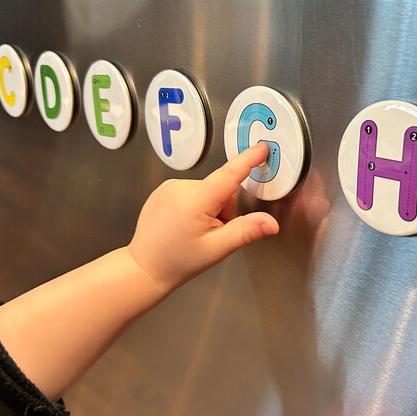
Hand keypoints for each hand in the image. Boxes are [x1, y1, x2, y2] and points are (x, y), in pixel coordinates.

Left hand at [127, 143, 279, 292]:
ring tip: (195, 230)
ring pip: (208, 191)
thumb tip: (270, 223)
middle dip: (224, 210)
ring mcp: (170, 187)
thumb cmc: (178, 260)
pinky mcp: (164, 189)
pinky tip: (185, 223)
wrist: (146, 267)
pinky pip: (193, 191)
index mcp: (196, 201)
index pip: (229, 175)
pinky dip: (196, 206)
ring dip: (210, 208)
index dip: (248, 160)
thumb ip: (246, 231)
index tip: (261, 148)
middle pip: (222, 189)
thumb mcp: (217, 249)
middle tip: (212, 232)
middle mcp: (181, 188)